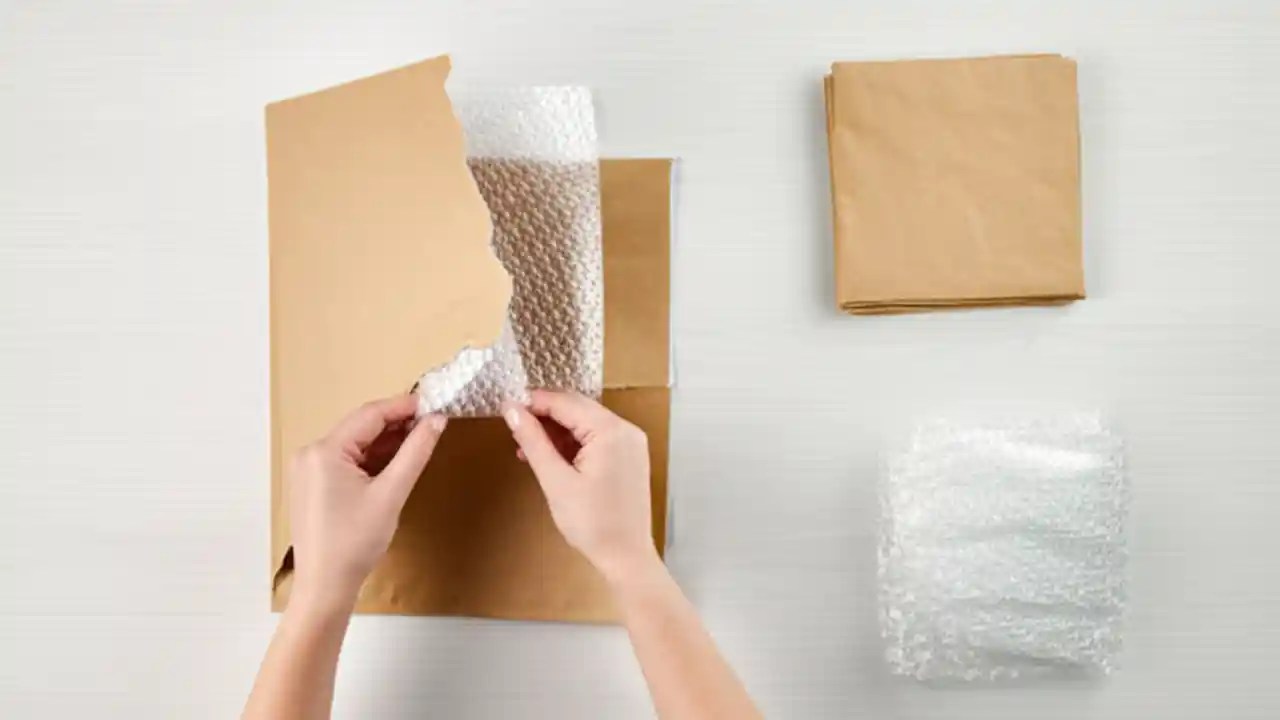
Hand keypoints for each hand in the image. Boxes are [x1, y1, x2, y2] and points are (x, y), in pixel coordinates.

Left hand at [289, 394, 445, 605]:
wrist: (325, 586)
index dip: (403, 406)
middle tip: (430, 421)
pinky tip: (394, 460)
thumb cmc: (355, 543)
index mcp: (324, 451)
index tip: (433, 403)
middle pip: (360, 427)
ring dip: (384, 441)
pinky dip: (371, 459)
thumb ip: (415, 452)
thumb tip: (436, 421)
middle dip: (395, 423)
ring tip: (418, 438)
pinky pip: (346, 461)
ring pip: (354, 444)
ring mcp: (308, 470)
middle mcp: (310, 454)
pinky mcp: (312, 485)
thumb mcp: (391, 494)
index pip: (369, 415)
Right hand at [503, 390, 657, 582]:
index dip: (534, 402)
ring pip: (585, 424)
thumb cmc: (593, 523)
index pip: (566, 403)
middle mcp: (626, 430)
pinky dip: (572, 444)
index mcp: (611, 431)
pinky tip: (550, 457)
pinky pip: (596, 439)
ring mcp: (630, 444)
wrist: (626, 557)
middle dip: (544, 416)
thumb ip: (533, 441)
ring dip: (556, 432)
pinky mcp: (628, 458)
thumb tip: (512, 410)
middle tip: (514, 426)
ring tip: (526, 448)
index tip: (506, 406)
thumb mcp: (556, 480)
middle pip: (577, 409)